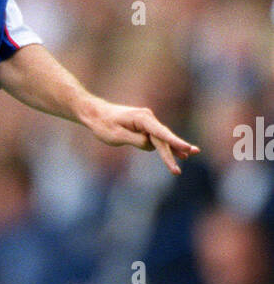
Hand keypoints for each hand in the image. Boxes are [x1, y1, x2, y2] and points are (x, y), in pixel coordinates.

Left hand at [83, 98, 199, 175]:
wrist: (96, 114)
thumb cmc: (103, 125)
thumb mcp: (117, 136)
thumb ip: (136, 140)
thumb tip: (151, 145)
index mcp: (142, 118)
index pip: (161, 133)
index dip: (174, 142)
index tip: (186, 148)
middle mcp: (148, 118)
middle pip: (163, 139)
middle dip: (173, 152)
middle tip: (179, 169)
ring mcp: (148, 123)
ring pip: (162, 140)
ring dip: (173, 151)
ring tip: (187, 157)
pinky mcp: (145, 128)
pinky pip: (158, 139)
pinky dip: (167, 147)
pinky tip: (180, 154)